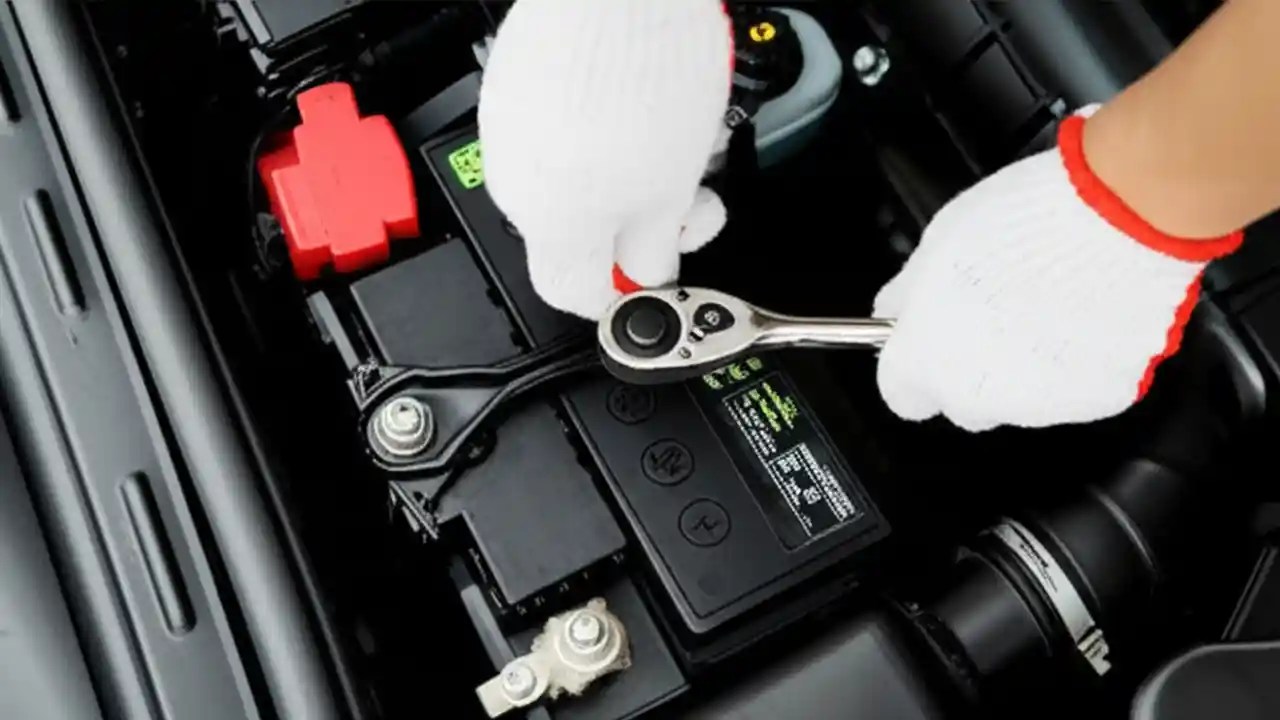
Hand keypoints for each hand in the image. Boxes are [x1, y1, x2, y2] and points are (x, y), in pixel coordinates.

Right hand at [478, 0, 733, 318]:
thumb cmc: (646, 74)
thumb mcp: (672, 188)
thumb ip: (658, 247)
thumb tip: (651, 276)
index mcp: (552, 224)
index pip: (575, 294)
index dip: (622, 295)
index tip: (653, 278)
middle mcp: (517, 185)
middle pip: (580, 236)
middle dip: (643, 226)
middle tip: (690, 201)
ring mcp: (510, 133)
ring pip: (574, 184)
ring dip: (630, 179)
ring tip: (677, 143)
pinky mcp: (515, 90)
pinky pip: (558, 137)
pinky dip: (602, 138)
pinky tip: (643, 110)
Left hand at [873, 107, 1242, 431]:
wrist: (1120, 217)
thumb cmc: (1027, 224)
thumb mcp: (937, 243)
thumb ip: (909, 293)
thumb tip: (894, 311)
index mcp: (929, 361)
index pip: (902, 392)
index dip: (914, 364)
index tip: (927, 342)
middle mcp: (982, 395)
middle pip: (964, 401)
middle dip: (972, 369)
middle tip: (995, 314)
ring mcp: (1043, 404)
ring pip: (1022, 400)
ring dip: (1027, 367)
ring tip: (1049, 304)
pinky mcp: (1099, 399)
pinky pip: (1078, 390)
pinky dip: (1080, 363)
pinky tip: (1085, 316)